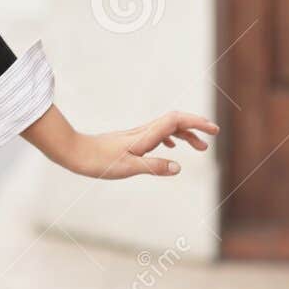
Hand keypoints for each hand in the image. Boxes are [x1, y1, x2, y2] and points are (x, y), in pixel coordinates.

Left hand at [51, 110, 218, 178]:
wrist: (76, 153)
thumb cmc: (99, 161)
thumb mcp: (128, 167)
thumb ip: (153, 166)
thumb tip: (178, 167)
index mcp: (145, 136)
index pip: (175, 121)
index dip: (196, 122)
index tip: (213, 130)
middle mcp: (142, 132)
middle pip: (174, 121)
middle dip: (196, 126)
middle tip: (213, 136)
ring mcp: (137, 136)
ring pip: (167, 128)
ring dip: (186, 134)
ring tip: (201, 147)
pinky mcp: (131, 141)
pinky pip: (157, 135)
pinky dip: (171, 139)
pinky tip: (172, 150)